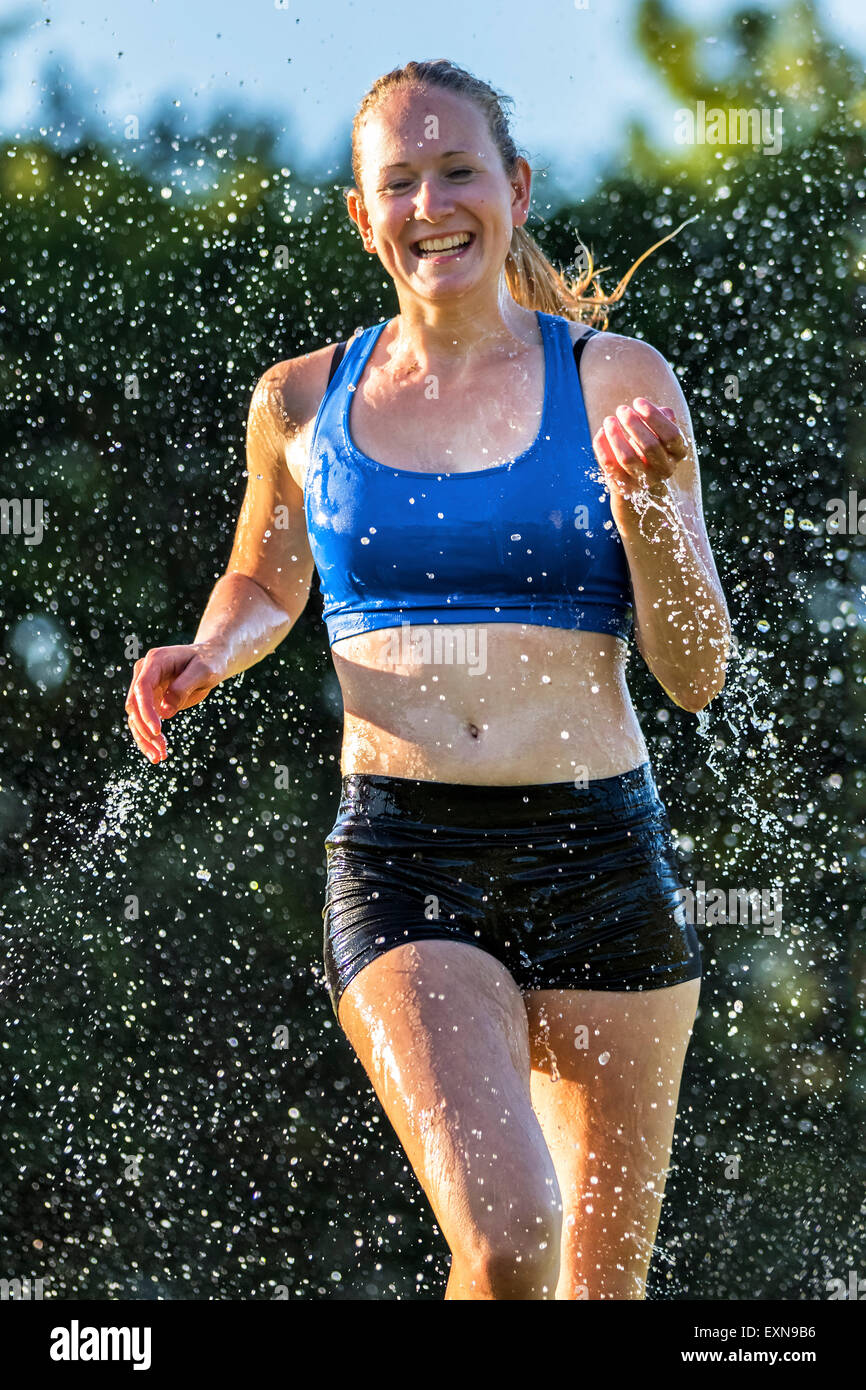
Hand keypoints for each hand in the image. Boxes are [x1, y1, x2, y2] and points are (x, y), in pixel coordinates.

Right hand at [124, 641, 225, 763]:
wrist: (211, 659)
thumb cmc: (210, 661)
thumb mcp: (204, 671)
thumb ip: (184, 687)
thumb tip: (165, 712)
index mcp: (155, 661)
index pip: (143, 687)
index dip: (147, 710)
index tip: (157, 730)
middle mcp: (144, 672)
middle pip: (135, 705)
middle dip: (145, 730)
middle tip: (162, 750)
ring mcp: (145, 687)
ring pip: (135, 717)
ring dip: (145, 739)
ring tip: (159, 757)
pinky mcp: (150, 700)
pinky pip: (143, 721)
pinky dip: (149, 738)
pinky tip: (158, 754)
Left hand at [591, 398, 686, 518]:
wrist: (637, 479)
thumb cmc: (649, 445)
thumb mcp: (660, 431)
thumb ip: (663, 418)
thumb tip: (662, 411)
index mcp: (677, 453)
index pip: (671, 435)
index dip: (654, 417)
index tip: (638, 401)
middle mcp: (664, 469)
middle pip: (650, 446)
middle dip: (633, 423)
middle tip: (621, 409)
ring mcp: (643, 481)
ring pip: (627, 458)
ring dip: (615, 435)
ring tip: (609, 420)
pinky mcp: (623, 486)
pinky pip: (610, 465)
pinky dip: (602, 447)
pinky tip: (601, 432)